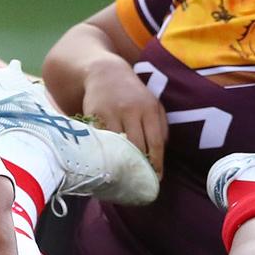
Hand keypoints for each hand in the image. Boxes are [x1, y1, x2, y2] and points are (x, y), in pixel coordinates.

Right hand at [81, 56, 167, 176]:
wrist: (105, 73)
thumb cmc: (133, 94)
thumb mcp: (152, 104)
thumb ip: (160, 127)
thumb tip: (160, 154)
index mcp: (149, 109)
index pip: (155, 142)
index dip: (156, 163)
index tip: (156, 179)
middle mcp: (131, 110)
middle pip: (136, 147)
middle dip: (139, 167)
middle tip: (139, 182)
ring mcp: (111, 112)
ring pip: (117, 145)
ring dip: (121, 163)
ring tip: (123, 176)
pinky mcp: (93, 115)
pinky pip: (100, 139)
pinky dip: (104, 152)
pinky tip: (106, 162)